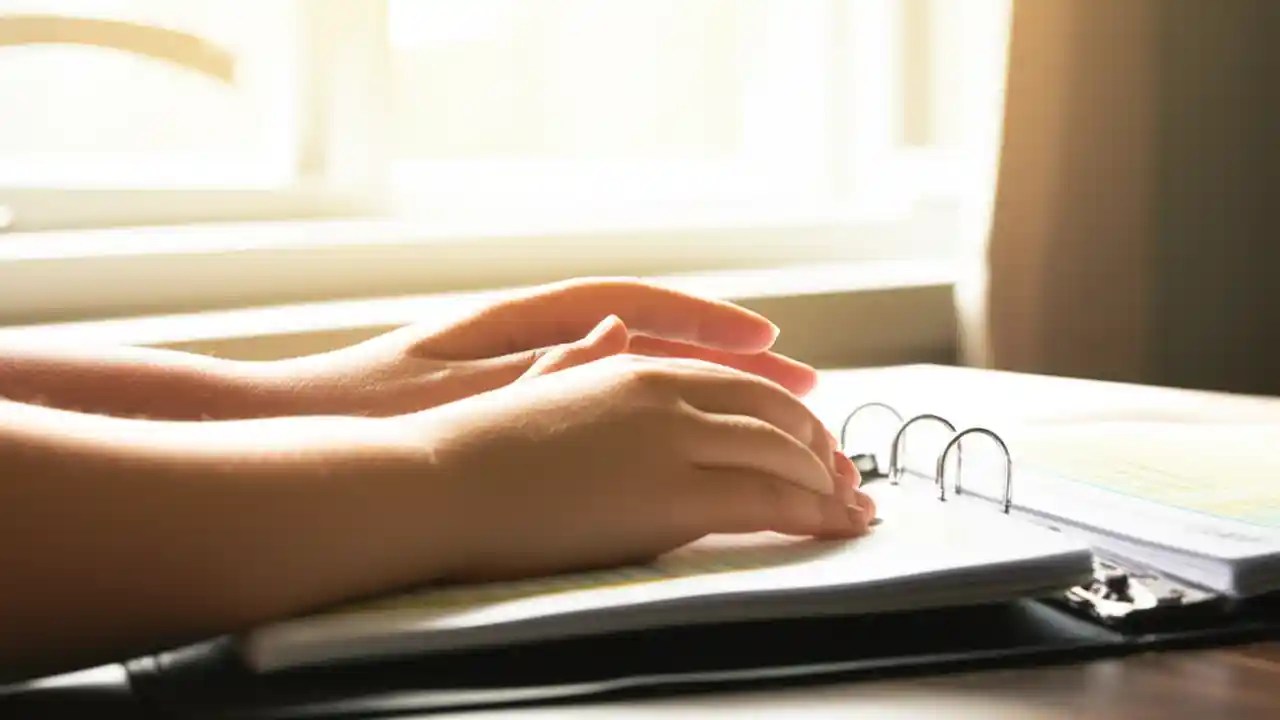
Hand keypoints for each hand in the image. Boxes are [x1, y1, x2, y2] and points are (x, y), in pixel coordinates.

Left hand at [265, 278, 818, 416]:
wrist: (308, 431)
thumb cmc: (372, 408)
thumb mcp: (459, 387)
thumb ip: (544, 370)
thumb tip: (622, 336)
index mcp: (527, 324)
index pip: (642, 310)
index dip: (711, 326)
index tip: (771, 341)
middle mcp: (543, 344)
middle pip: (660, 345)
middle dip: (737, 365)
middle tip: (806, 389)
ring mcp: (540, 376)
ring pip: (649, 375)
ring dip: (716, 389)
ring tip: (782, 411)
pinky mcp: (531, 411)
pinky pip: (618, 404)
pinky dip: (668, 411)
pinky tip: (704, 435)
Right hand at [402, 354, 871, 582]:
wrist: (433, 483)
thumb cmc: (468, 447)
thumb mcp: (531, 384)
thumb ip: (580, 361)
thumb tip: (614, 335)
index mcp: (628, 365)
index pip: (730, 378)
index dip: (779, 403)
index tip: (809, 425)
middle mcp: (662, 389)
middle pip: (770, 409)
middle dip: (816, 443)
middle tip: (842, 472)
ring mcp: (673, 436)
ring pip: (782, 449)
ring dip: (827, 479)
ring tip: (851, 504)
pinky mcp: (676, 491)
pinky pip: (770, 498)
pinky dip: (817, 510)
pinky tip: (838, 523)